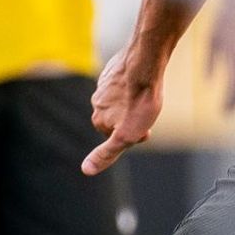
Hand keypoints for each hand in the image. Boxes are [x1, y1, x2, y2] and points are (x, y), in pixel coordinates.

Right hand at [81, 45, 164, 175]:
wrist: (145, 64)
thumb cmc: (140, 101)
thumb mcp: (126, 136)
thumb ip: (107, 153)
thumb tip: (85, 170)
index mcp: (98, 119)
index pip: (116, 136)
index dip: (134, 135)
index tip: (146, 131)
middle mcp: (97, 102)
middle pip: (118, 117)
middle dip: (132, 118)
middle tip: (149, 113)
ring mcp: (104, 83)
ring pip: (121, 99)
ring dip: (133, 100)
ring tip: (148, 96)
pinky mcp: (114, 69)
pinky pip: (124, 82)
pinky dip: (133, 84)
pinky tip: (144, 81)